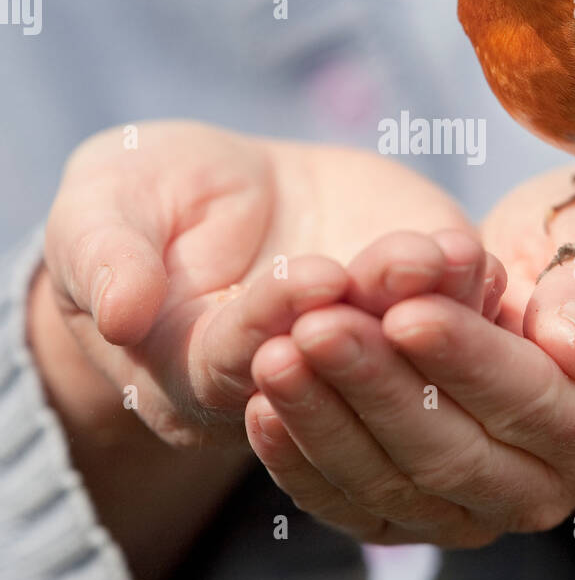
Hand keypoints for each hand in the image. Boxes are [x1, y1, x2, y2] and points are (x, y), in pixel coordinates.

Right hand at [30, 121, 474, 447]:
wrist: (219, 192)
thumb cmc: (139, 205)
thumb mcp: (97, 215)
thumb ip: (103, 260)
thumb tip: (119, 315)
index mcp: (191, 375)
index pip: (230, 363)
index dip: (270, 320)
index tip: (308, 276)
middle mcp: (283, 387)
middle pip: (325, 375)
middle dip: (360, 324)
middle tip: (387, 272)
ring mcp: (356, 356)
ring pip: (395, 356)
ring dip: (422, 308)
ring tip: (434, 255)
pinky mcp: (411, 316)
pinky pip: (446, 321)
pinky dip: (464, 289)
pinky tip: (473, 254)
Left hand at [246, 167, 574, 577]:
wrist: (565, 297)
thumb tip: (569, 350)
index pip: (532, 400)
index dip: (466, 359)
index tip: (405, 311)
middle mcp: (548, 490)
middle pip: (452, 454)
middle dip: (378, 389)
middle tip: (316, 327)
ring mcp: (479, 512)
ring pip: (393, 485)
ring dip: (326, 424)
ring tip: (275, 356)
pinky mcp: (418, 513)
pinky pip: (354, 504)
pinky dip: (304, 464)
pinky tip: (260, 409)